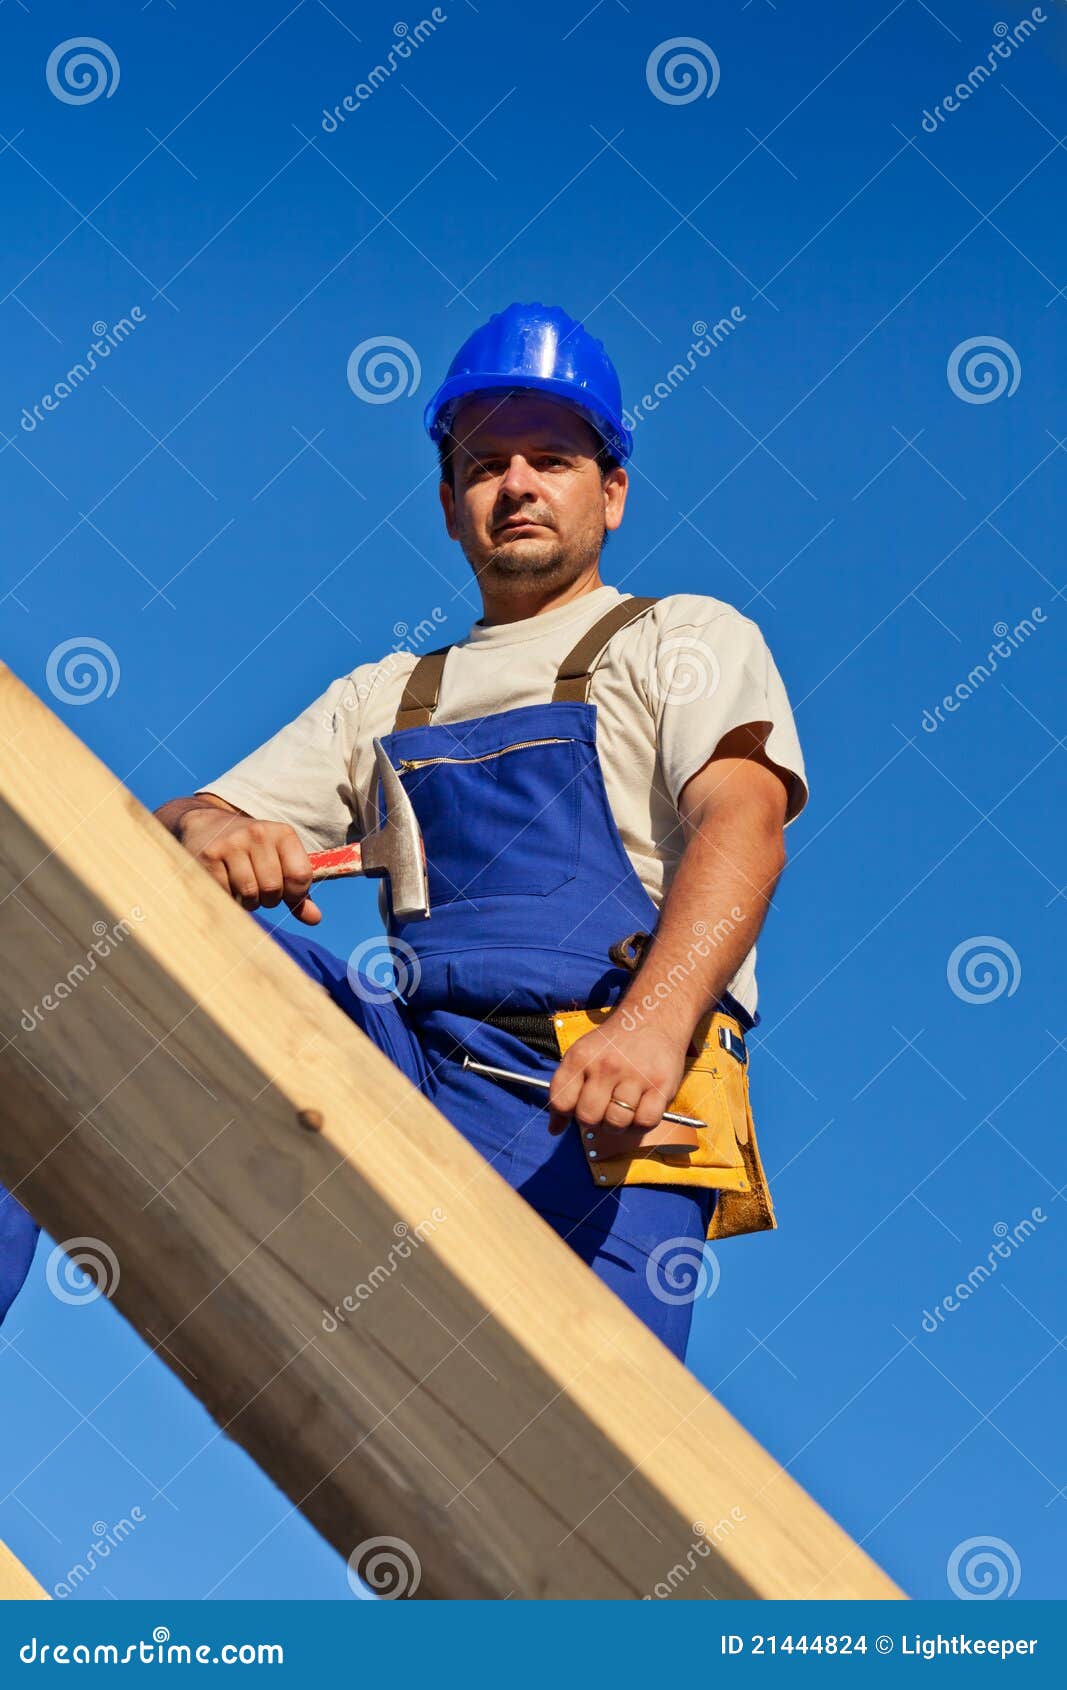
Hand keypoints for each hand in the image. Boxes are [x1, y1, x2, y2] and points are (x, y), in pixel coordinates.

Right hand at [177, 809, 321, 925]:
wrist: (207, 826)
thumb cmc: (252, 851)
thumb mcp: (280, 861)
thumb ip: (298, 890)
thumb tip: (315, 919)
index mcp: (283, 833)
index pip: (301, 876)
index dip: (296, 894)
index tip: (286, 892)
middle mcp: (259, 834)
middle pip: (273, 888)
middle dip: (268, 900)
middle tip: (259, 890)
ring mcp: (232, 843)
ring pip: (249, 894)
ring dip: (248, 901)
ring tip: (243, 888)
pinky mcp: (209, 856)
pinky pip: (226, 893)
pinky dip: (228, 897)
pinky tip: (225, 883)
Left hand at [547, 1020, 686, 1137]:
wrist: (654, 1017)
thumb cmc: (614, 1043)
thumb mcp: (582, 1054)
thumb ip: (565, 1089)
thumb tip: (554, 1129)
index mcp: (581, 1056)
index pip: (560, 1102)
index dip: (565, 1113)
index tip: (576, 1109)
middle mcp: (606, 1065)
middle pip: (588, 1117)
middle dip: (593, 1120)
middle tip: (602, 1108)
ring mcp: (635, 1075)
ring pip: (616, 1123)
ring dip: (617, 1123)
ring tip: (622, 1108)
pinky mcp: (661, 1085)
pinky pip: (644, 1122)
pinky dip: (640, 1124)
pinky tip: (639, 1109)